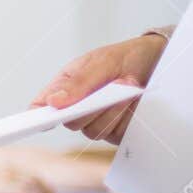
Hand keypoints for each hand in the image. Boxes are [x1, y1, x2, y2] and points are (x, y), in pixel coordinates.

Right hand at [32, 32, 167, 143]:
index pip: (41, 107)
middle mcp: (77, 108)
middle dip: (89, 108)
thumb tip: (53, 102)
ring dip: (111, 113)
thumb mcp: (101, 62)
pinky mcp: (116, 131)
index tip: (41, 121)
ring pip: (93, 132)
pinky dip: (124, 118)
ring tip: (126, 91)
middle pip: (70, 123)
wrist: (157, 63)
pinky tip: (131, 103)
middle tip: (107, 89)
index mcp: (64, 88)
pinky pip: (115, 135)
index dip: (35, 117)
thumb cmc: (124, 58)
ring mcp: (96, 121)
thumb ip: (78, 82)